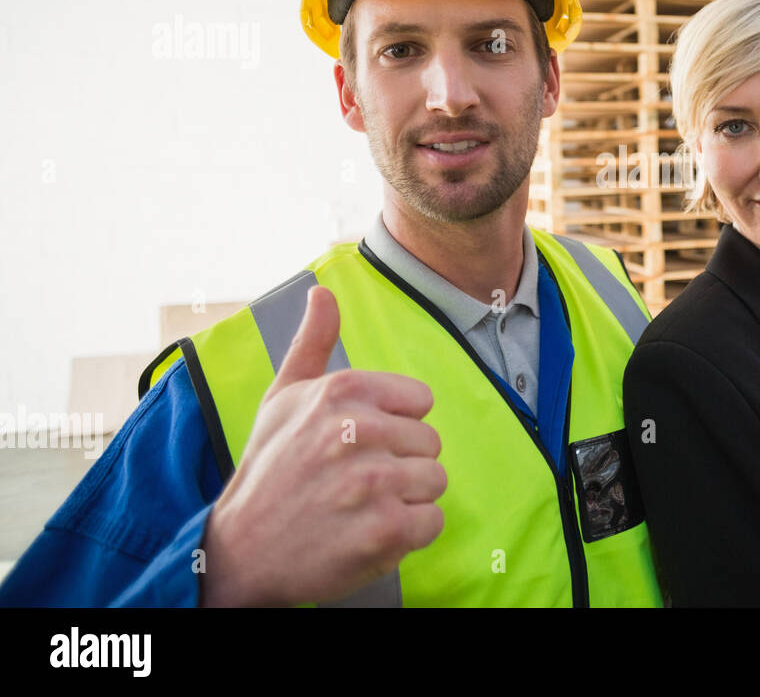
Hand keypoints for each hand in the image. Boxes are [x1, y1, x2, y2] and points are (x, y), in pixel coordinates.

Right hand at [200, 286, 446, 606]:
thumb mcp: (281, 399)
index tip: (359, 446)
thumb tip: (322, 292)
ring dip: (406, 499)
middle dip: (401, 465)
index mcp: (342, 392)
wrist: (238, 554)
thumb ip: (312, 343)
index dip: (395, 427)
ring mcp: (372, 482)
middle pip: (430, 443)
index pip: (420, 402)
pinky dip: (408, 534)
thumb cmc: (268, 472)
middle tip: (354, 484)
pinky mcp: (384, 530)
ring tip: (360, 507)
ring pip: (435, 481)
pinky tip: (369, 534)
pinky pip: (433, 521)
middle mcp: (357, 430)